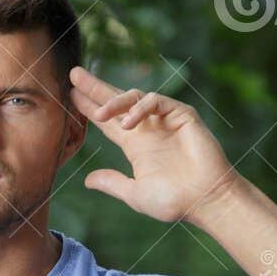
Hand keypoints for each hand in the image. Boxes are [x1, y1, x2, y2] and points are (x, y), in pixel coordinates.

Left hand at [68, 66, 241, 223]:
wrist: (205, 200)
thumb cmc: (174, 201)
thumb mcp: (135, 194)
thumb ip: (112, 184)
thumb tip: (88, 180)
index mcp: (136, 145)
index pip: (108, 121)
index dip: (90, 108)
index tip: (71, 96)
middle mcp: (148, 128)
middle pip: (117, 102)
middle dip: (95, 87)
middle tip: (74, 74)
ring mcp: (164, 119)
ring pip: (134, 98)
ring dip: (114, 102)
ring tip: (98, 113)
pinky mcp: (181, 114)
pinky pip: (156, 101)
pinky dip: (140, 108)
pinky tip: (128, 123)